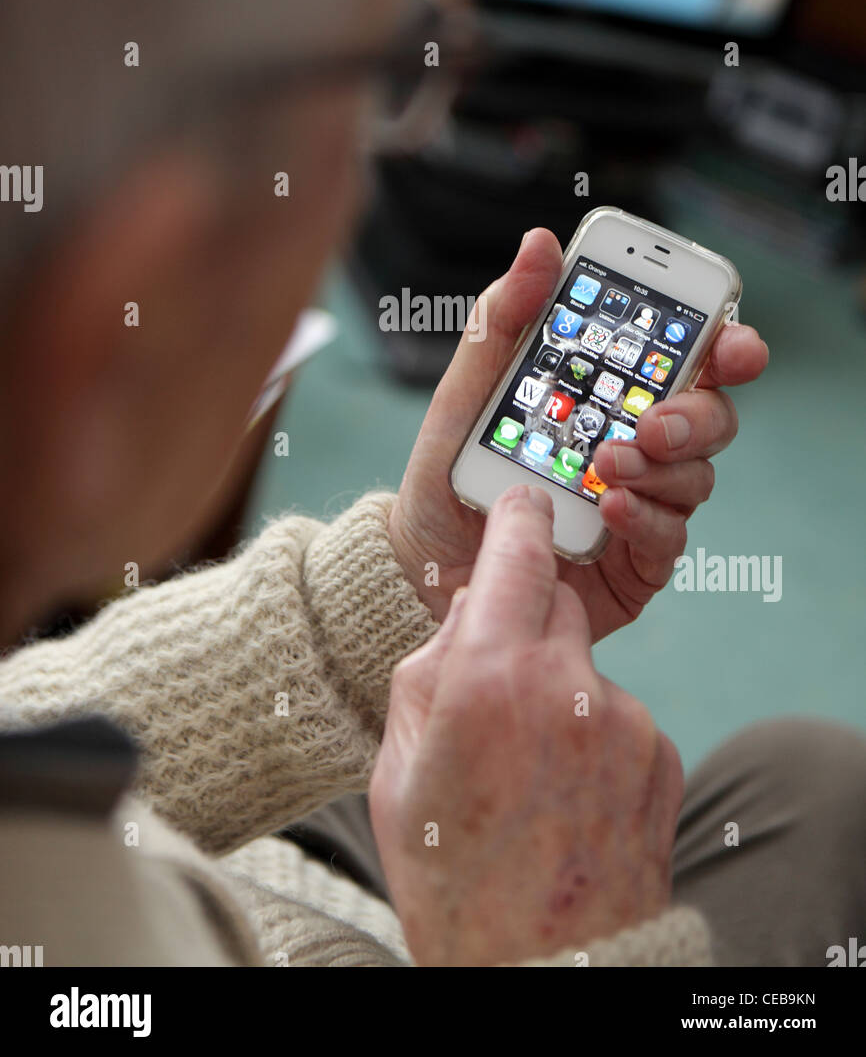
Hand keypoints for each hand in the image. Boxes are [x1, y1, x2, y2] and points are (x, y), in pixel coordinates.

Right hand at [372, 485, 682, 966]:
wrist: (542, 970)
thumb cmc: (448, 876)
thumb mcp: (397, 765)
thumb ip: (431, 665)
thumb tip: (473, 605)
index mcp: (490, 679)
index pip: (519, 552)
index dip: (518, 519)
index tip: (520, 505)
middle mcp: (569, 687)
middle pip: (556, 602)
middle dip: (525, 622)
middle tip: (493, 686)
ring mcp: (626, 723)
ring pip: (585, 664)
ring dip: (558, 689)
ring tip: (527, 770)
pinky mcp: (661, 757)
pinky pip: (618, 715)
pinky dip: (594, 734)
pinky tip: (567, 792)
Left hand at [389, 227, 768, 636]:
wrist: (421, 567)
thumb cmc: (446, 475)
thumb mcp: (464, 393)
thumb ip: (504, 318)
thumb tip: (540, 242)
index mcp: (608, 396)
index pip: (687, 359)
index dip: (725, 344)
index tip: (731, 341)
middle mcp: (638, 446)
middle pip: (710, 416)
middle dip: (696, 412)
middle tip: (653, 418)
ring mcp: (642, 504)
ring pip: (697, 476)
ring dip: (661, 466)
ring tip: (607, 463)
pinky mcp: (635, 563)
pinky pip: (670, 538)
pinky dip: (648, 518)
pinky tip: (611, 510)